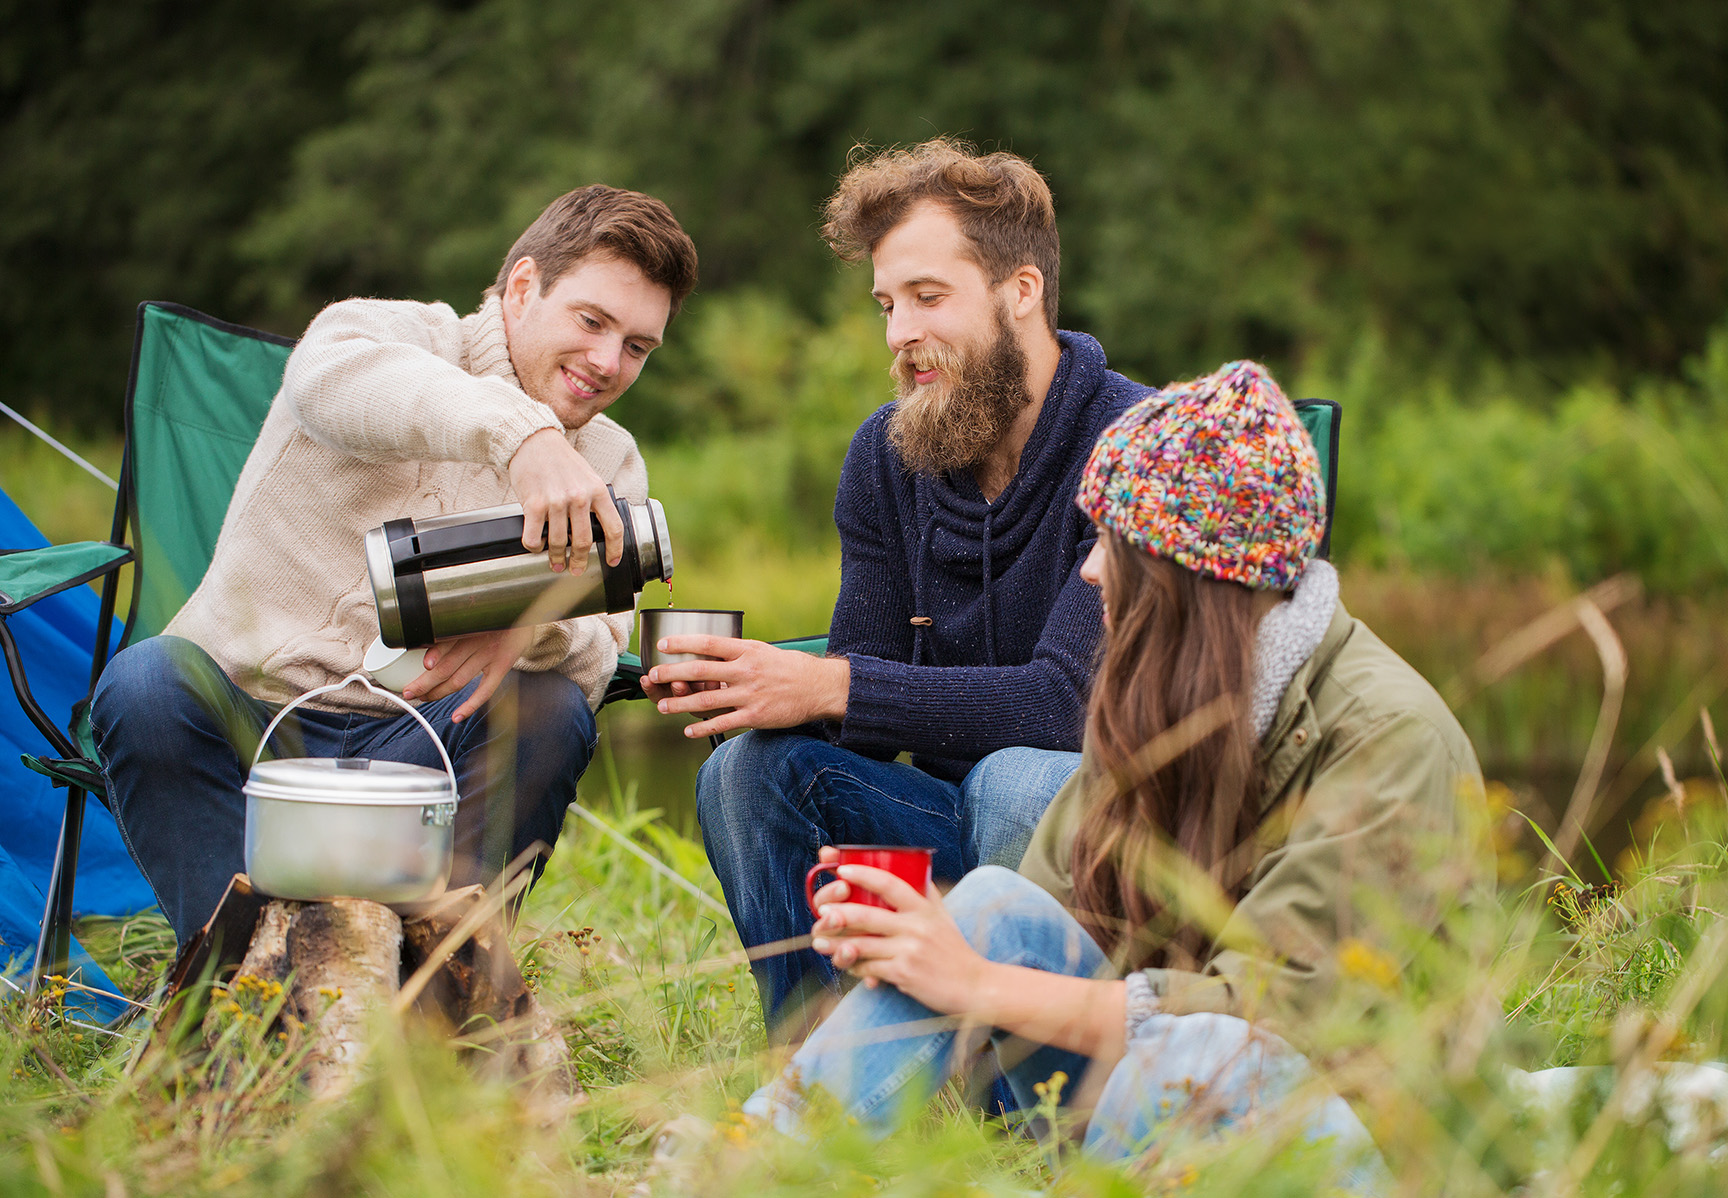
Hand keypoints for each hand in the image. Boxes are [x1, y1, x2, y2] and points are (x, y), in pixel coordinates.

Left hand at [400, 626, 535, 722]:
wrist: (529, 609)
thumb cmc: (495, 614)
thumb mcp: (473, 614)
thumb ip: (453, 627)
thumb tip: (427, 649)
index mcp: (467, 625)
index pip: (442, 644)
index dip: (427, 658)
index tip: (414, 670)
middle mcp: (477, 640)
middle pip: (445, 667)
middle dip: (424, 683)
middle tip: (409, 692)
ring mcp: (491, 654)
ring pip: (459, 680)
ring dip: (438, 692)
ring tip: (424, 699)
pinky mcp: (503, 665)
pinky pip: (484, 690)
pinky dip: (470, 704)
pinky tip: (457, 716)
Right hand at [507, 428, 623, 571]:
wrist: (534, 440)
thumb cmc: (562, 461)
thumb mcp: (588, 476)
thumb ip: (595, 500)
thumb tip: (600, 528)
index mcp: (597, 491)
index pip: (613, 527)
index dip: (615, 549)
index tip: (612, 562)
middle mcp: (579, 497)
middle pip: (583, 542)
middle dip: (580, 561)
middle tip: (576, 570)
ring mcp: (556, 501)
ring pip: (558, 543)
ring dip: (556, 558)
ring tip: (555, 563)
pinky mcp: (533, 504)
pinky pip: (534, 537)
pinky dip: (534, 546)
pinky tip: (535, 546)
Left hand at [645, 638, 848, 737]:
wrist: (819, 687)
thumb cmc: (790, 668)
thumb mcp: (764, 651)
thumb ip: (739, 653)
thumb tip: (713, 652)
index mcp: (747, 651)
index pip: (709, 644)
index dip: (683, 644)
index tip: (663, 645)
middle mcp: (745, 670)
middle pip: (701, 670)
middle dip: (673, 674)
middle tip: (654, 675)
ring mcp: (749, 694)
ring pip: (707, 698)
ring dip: (681, 703)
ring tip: (663, 706)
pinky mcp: (755, 715)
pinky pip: (723, 721)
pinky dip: (703, 727)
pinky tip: (688, 730)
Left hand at [808, 847, 988, 1015]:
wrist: (974, 986)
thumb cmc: (954, 949)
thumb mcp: (943, 916)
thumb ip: (927, 892)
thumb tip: (914, 868)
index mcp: (923, 908)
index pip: (890, 883)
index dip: (863, 874)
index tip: (841, 869)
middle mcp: (916, 927)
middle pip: (867, 915)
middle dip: (838, 913)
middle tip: (821, 911)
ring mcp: (910, 951)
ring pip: (862, 945)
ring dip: (836, 944)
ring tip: (819, 942)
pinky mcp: (904, 974)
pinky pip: (870, 969)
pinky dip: (855, 968)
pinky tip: (847, 965)